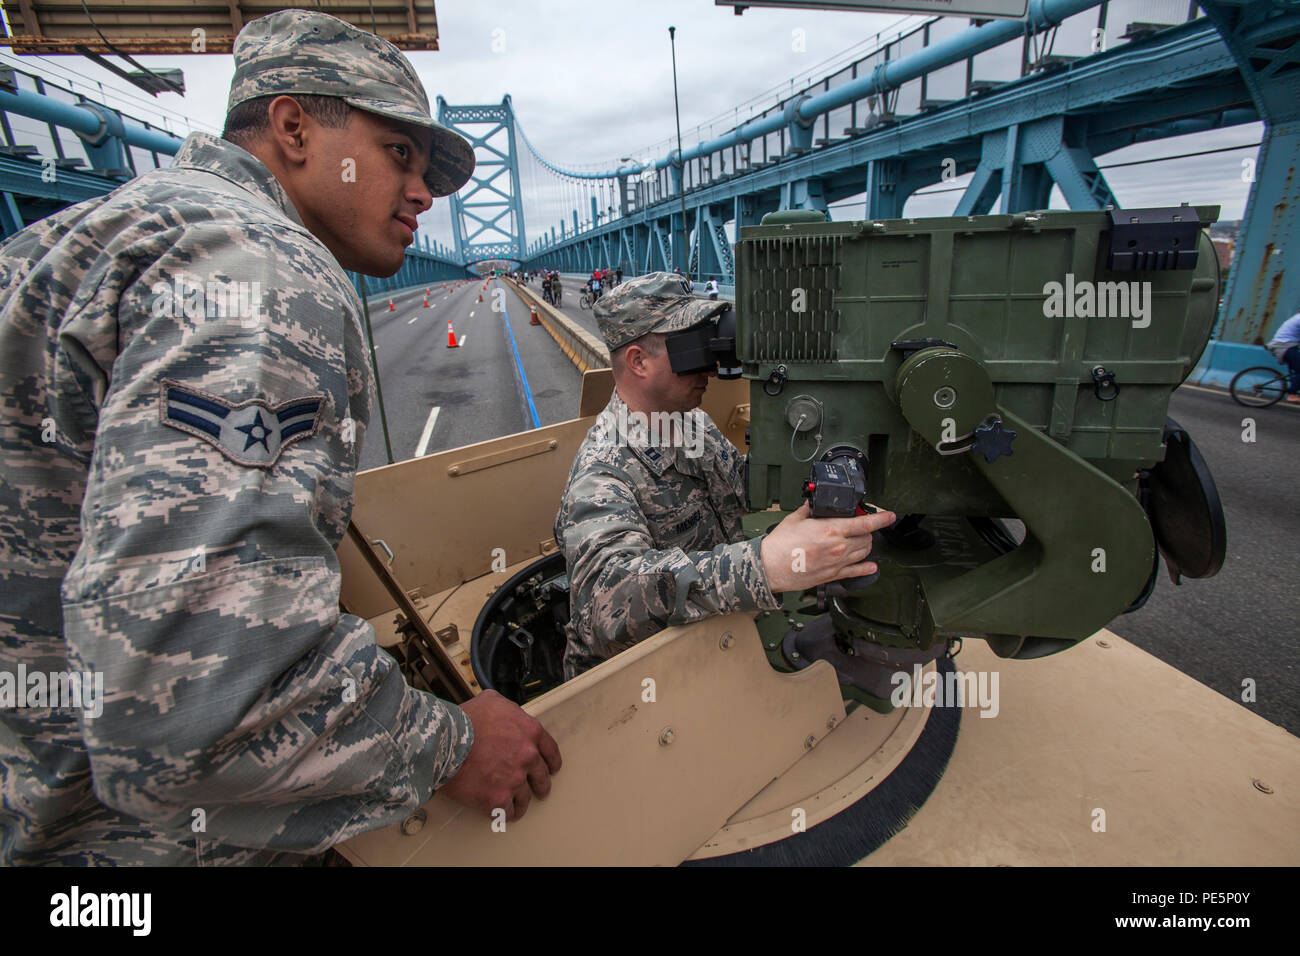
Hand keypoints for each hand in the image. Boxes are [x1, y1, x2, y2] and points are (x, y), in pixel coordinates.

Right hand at [439, 690, 561, 821]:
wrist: (443, 742)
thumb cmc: (463, 720)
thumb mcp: (491, 701)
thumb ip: (507, 708)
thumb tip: (507, 713)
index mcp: (530, 731)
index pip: (551, 751)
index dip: (551, 762)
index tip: (551, 769)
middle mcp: (528, 756)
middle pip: (542, 777)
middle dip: (541, 785)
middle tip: (539, 791)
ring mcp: (515, 779)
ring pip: (526, 797)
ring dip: (521, 801)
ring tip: (516, 805)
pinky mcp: (498, 799)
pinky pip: (508, 812)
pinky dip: (505, 813)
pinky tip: (502, 812)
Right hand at [759, 502, 895, 593]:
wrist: (770, 567)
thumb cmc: (780, 545)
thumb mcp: (795, 519)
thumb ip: (809, 510)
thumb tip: (814, 503)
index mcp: (831, 529)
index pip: (865, 523)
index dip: (881, 519)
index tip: (889, 516)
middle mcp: (839, 547)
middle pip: (867, 538)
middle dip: (867, 530)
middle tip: (861, 526)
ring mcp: (837, 563)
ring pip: (864, 552)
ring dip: (866, 545)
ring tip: (862, 540)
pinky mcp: (833, 575)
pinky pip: (856, 572)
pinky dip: (866, 568)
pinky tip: (871, 566)